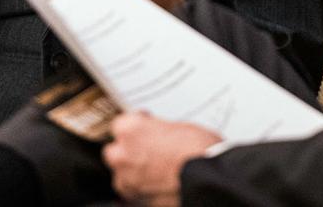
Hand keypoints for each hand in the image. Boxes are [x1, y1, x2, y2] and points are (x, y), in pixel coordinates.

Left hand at [103, 111, 221, 206]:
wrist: (207, 178)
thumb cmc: (198, 150)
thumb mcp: (178, 126)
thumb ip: (157, 129)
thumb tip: (157, 133)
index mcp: (130, 128)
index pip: (120, 124)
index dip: (136, 127)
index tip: (145, 128)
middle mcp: (123, 153)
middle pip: (115, 150)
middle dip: (129, 150)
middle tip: (150, 149)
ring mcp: (127, 179)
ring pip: (122, 174)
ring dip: (133, 171)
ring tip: (156, 170)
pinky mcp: (134, 199)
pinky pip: (131, 192)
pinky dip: (141, 189)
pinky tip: (158, 184)